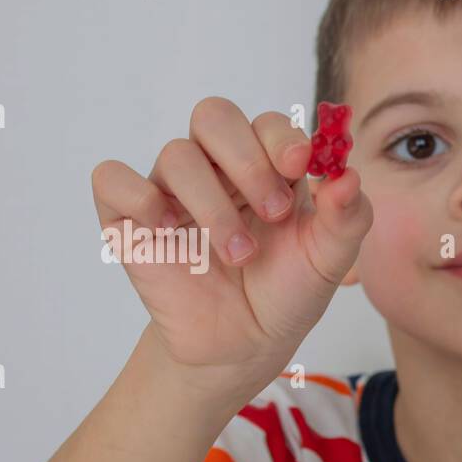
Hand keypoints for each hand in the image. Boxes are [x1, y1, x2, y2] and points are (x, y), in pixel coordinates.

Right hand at [91, 96, 373, 399]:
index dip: (281, 137)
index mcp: (267, 166)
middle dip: (247, 160)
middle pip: (213, 116)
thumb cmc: (286, 292)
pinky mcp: (131, 219)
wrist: (246, 344)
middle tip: (273, 212)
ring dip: (213, 206)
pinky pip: (112, 180)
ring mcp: (171, 190)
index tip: (300, 165)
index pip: (266, 123)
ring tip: (240, 255)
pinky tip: (170, 233)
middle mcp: (217, 169)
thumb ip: (348, 217)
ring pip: (176, 155)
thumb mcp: (330, 260)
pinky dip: (139, 198)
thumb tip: (350, 175)